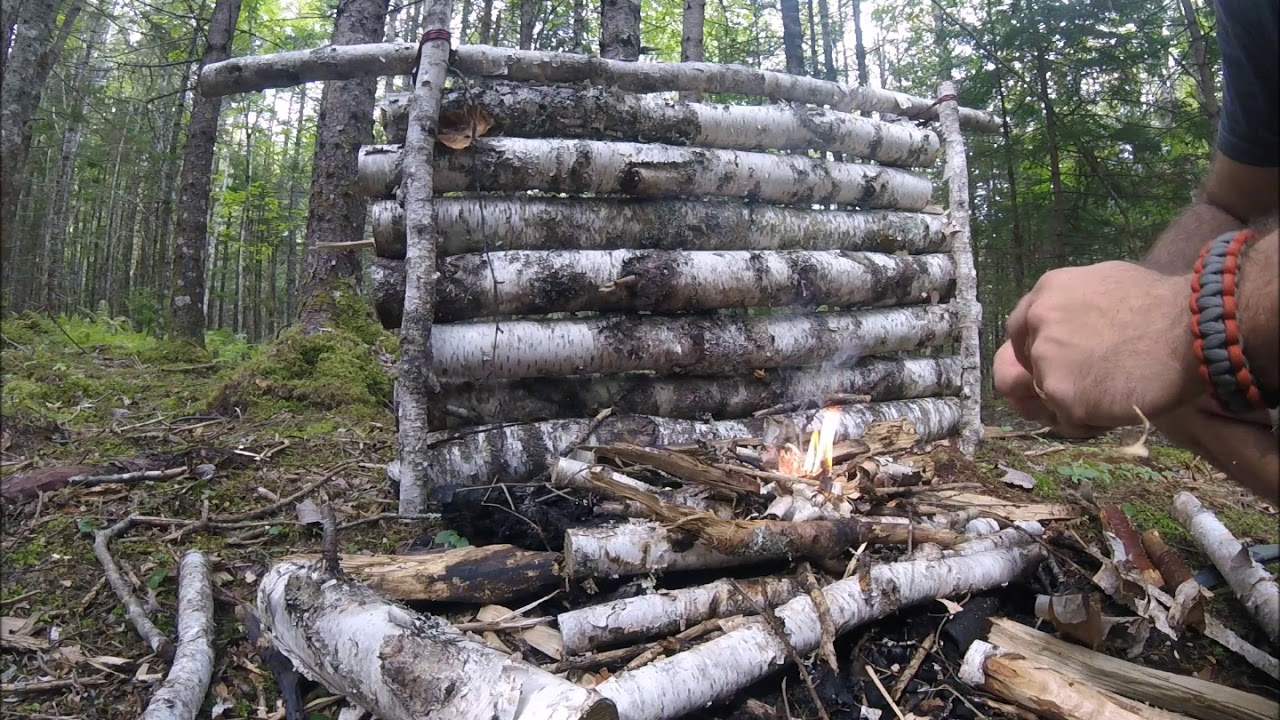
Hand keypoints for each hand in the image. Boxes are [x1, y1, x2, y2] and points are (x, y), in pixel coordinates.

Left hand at [996, 261, 1202, 428]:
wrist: (1193, 330)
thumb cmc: (1164, 307)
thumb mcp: (1105, 286)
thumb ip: (1072, 308)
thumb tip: (1062, 329)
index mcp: (1046, 293)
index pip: (1018, 332)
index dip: (1031, 354)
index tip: (1050, 367)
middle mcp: (1038, 324)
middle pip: (1019, 371)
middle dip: (1042, 386)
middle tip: (1074, 394)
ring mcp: (1047, 362)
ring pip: (1041, 401)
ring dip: (1065, 408)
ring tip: (1103, 402)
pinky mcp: (1063, 396)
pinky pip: (1065, 422)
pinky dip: (1086, 425)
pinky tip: (1114, 413)